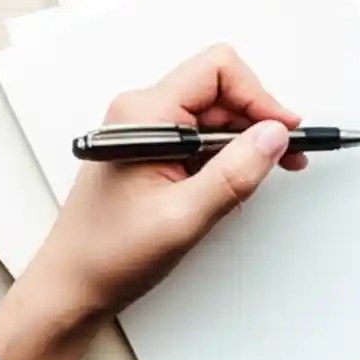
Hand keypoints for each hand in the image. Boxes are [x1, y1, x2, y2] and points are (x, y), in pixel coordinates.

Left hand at [0, 44, 304, 359]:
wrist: (71, 288)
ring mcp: (146, 132)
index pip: (217, 71)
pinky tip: (233, 185)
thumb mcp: (184, 217)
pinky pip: (201, 138)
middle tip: (288, 156)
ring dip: (245, 141)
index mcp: (144, 116)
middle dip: (259, 120)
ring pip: (214, 116)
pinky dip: (227, 157)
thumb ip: (234, 173)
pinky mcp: (152, 151)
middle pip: (221, 91)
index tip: (282, 131)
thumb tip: (274, 136)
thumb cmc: (108, 255)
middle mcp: (142, 114)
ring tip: (262, 175)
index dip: (258, 96)